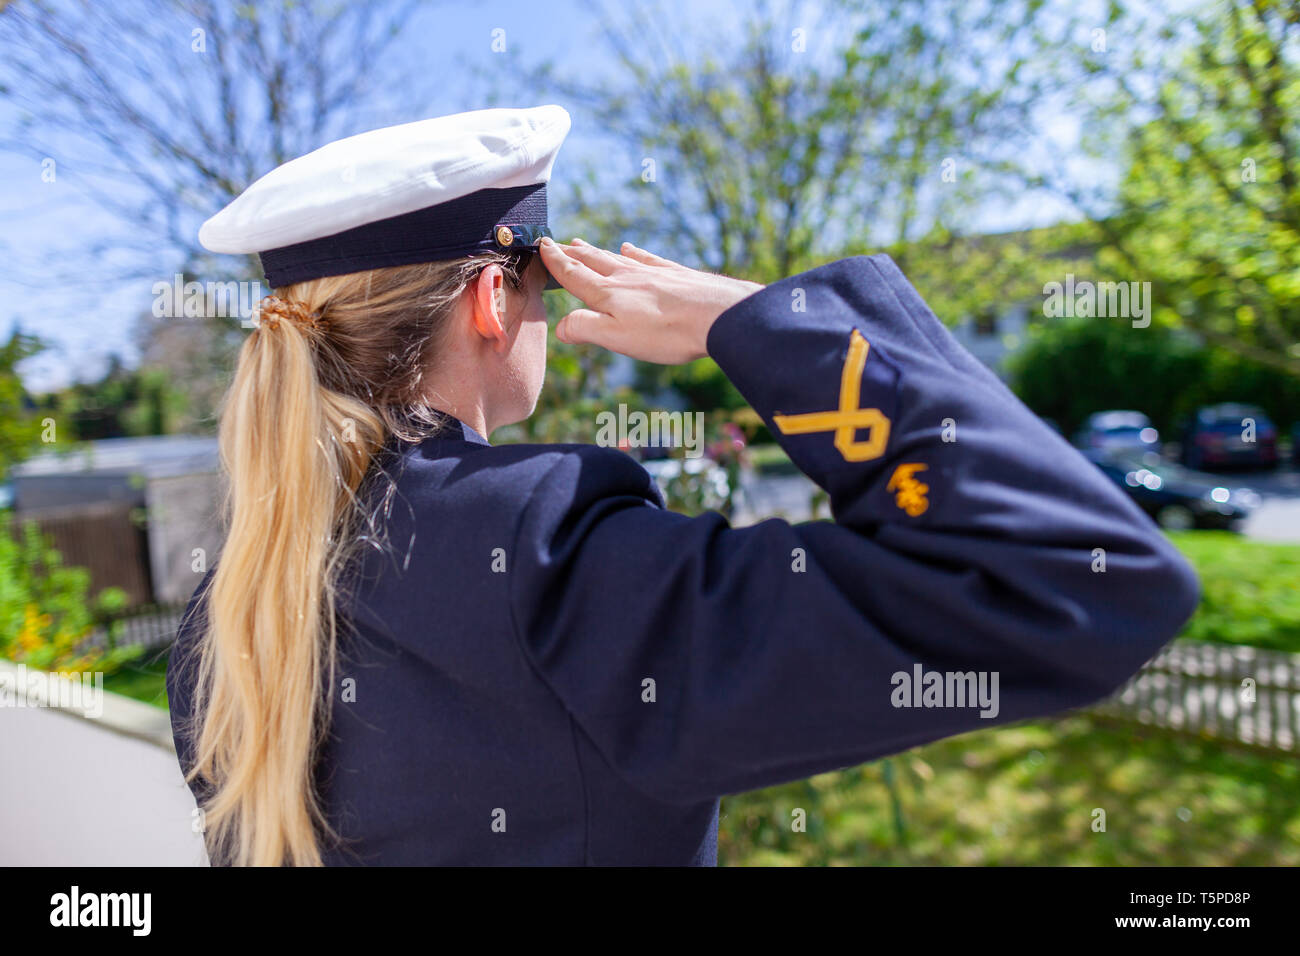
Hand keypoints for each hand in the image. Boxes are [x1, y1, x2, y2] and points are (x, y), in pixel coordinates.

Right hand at [538, 237, 763, 363]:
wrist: (718, 315)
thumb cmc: (666, 332)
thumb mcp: (617, 337)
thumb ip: (585, 328)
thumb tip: (560, 326)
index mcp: (608, 294)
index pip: (575, 274)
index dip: (556, 261)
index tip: (542, 246)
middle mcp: (627, 277)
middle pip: (593, 261)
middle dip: (572, 253)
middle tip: (557, 243)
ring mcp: (652, 272)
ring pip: (617, 257)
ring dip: (597, 250)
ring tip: (583, 243)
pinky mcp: (675, 274)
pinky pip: (647, 258)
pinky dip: (634, 252)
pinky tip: (630, 248)